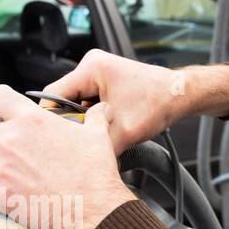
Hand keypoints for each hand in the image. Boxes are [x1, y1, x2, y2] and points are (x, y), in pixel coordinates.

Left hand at [0, 85, 135, 228]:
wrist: (92, 209)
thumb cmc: (94, 174)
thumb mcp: (98, 136)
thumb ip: (95, 118)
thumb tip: (101, 110)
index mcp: (31, 120)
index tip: (3, 107)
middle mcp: (10, 141)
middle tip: (1, 138)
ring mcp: (1, 168)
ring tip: (0, 162)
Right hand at [41, 49, 228, 152]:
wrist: (179, 95)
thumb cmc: (157, 104)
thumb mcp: (123, 132)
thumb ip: (96, 145)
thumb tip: (76, 163)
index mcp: (91, 68)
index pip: (53, 95)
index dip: (49, 120)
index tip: (50, 141)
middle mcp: (91, 65)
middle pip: (62, 99)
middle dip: (68, 122)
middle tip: (73, 143)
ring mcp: (97, 71)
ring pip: (74, 102)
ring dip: (80, 121)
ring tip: (90, 136)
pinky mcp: (103, 80)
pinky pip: (86, 101)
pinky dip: (90, 117)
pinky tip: (99, 129)